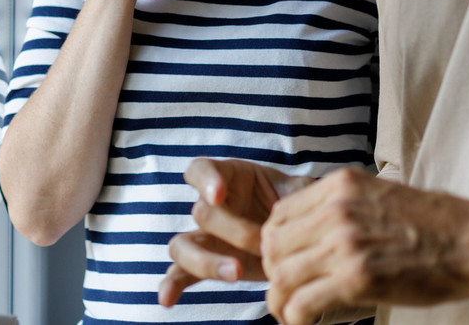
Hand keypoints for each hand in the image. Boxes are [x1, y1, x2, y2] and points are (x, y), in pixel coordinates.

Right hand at [159, 158, 312, 306]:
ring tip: (236, 273)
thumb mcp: (298, 192)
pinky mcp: (204, 263)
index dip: (204, 180)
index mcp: (229, 178)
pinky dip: (172, 286)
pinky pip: (180, 273)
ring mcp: (204, 236)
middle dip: (233, 230)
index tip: (218, 196)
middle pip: (202, 212)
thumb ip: (297, 191)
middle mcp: (211, 206)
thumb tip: (301, 196)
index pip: (201, 170)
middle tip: (262, 244)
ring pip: (182, 245)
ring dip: (206, 261)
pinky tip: (167, 300)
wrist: (294, 237)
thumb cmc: (293, 205)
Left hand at [260, 168, 468, 324]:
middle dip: (273, 274)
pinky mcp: (356, 278)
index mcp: (339, 186)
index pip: (278, 215)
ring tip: (290, 314)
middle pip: (272, 245)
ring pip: (281, 276)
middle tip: (285, 294)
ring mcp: (344, 243)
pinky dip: (295, 318)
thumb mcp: (378, 195)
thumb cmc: (431, 223)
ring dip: (279, 301)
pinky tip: (305, 323)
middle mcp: (336, 210)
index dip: (274, 245)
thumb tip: (310, 234)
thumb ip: (341, 207)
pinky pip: (302, 303)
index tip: (285, 264)